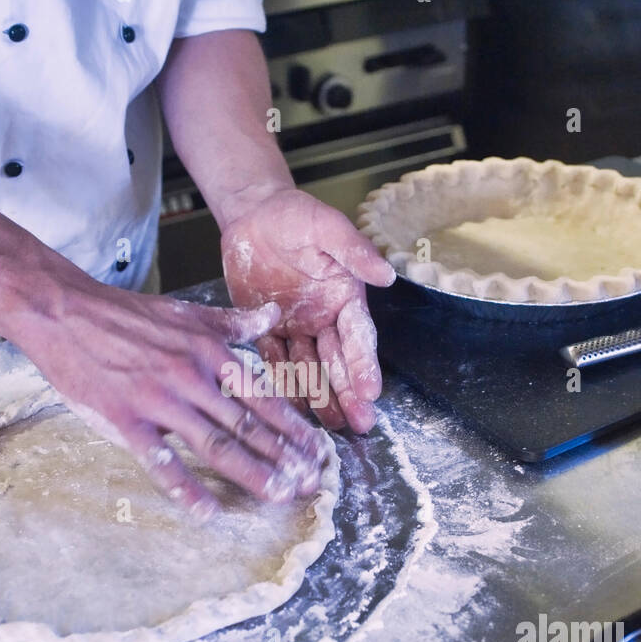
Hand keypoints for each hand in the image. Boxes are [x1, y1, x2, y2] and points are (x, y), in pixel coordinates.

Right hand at [15, 279, 329, 521]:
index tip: (317, 453)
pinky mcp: (125, 421)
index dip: (294, 428)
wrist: (65, 313)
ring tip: (278, 497)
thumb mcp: (188, 312)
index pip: (264, 397)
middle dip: (284, 458)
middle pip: (248, 426)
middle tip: (309, 486)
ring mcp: (159, 401)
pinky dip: (186, 489)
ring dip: (252, 473)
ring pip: (216, 445)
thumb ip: (234, 321)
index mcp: (211, 352)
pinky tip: (208, 513)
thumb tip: (273, 316)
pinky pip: (162, 462)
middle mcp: (193, 377)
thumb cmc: (127, 315)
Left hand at [220, 186, 394, 433]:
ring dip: (321, 397)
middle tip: (361, 424)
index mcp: (345, 297)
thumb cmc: (297, 216)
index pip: (358, 336)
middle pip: (339, 361)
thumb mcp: (329, 227)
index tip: (372, 391)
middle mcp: (325, 318)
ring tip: (330, 427)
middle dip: (350, 393)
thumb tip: (386, 275)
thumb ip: (355, 252)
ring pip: (310, 368)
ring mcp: (297, 327)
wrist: (254, 214)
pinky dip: (282, 384)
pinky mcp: (267, 329)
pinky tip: (290, 409)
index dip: (364, 364)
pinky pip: (275, 361)